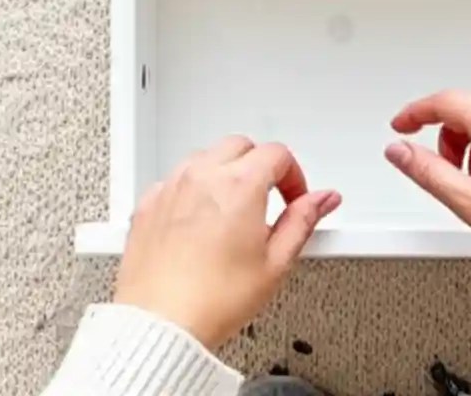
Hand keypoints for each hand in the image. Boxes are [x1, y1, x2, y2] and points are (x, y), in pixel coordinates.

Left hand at [114, 137, 340, 348]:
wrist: (162, 325)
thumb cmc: (212, 300)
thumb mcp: (276, 262)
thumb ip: (303, 221)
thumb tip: (322, 200)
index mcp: (240, 185)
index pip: (277, 154)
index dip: (294, 176)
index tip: (294, 198)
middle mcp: (203, 177)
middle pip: (240, 146)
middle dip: (260, 165)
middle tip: (269, 198)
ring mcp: (171, 188)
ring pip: (205, 157)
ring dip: (225, 171)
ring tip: (235, 208)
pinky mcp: (148, 205)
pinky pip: (174, 180)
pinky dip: (192, 189)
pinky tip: (201, 219)